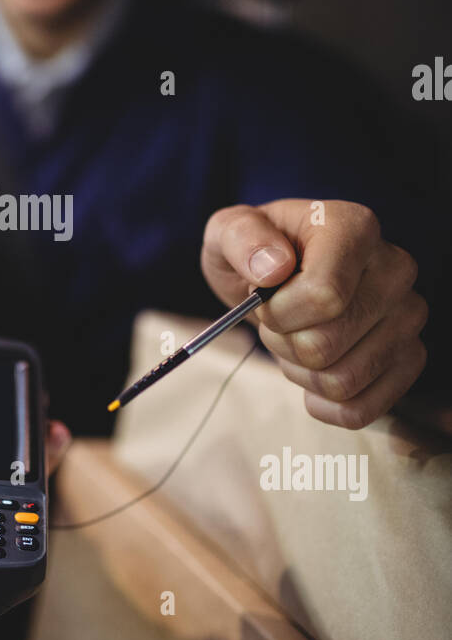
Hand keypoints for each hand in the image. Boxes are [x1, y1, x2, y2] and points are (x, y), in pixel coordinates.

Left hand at [201, 200, 427, 429]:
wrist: (279, 274)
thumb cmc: (257, 252)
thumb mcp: (230, 231)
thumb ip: (240, 238)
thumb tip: (272, 268)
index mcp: (355, 229)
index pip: (324, 296)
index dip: (279, 313)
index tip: (264, 297)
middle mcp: (395, 270)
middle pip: (326, 345)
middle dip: (283, 341)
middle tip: (279, 319)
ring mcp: (407, 317)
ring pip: (341, 382)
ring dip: (300, 371)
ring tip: (297, 337)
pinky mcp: (408, 358)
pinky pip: (360, 410)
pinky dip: (323, 403)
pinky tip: (312, 373)